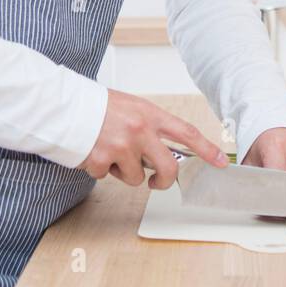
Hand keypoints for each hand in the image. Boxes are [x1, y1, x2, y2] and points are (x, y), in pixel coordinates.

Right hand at [77, 89, 227, 190]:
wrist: (65, 106)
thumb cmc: (98, 106)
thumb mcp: (131, 108)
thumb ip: (149, 127)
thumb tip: (162, 153)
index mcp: (150, 114)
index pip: (187, 133)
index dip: (207, 149)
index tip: (221, 162)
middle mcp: (140, 130)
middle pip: (168, 166)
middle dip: (165, 180)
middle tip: (156, 181)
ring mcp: (122, 146)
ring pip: (137, 178)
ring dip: (124, 172)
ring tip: (109, 152)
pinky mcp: (102, 159)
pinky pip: (108, 177)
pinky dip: (101, 170)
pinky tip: (93, 152)